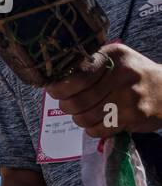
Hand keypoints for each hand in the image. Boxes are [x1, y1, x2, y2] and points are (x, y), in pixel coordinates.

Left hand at [45, 43, 161, 136]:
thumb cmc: (133, 75)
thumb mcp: (116, 60)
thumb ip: (88, 66)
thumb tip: (53, 82)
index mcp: (112, 55)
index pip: (74, 75)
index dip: (59, 88)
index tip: (55, 91)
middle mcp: (121, 74)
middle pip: (75, 100)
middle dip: (67, 106)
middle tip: (71, 105)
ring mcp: (129, 96)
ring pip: (84, 118)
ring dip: (80, 119)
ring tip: (87, 114)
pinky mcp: (134, 116)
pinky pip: (98, 130)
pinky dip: (93, 129)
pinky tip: (100, 122)